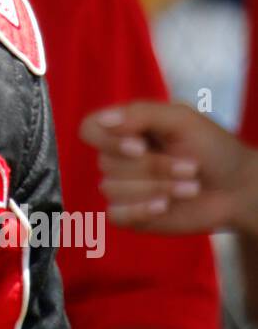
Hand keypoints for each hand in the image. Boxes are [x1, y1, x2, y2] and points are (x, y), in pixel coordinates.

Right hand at [79, 100, 257, 235]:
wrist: (238, 188)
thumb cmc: (213, 148)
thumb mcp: (181, 119)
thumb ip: (141, 113)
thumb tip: (103, 120)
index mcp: (126, 129)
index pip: (89, 129)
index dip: (107, 140)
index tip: (140, 147)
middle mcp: (118, 157)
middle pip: (106, 163)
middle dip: (153, 167)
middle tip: (191, 167)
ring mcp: (122, 187)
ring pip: (113, 189)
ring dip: (157, 188)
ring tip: (191, 188)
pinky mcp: (130, 215)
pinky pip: (116, 214)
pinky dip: (140, 210)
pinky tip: (165, 207)